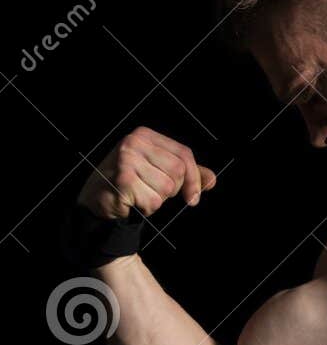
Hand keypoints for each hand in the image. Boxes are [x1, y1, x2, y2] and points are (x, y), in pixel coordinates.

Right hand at [77, 126, 215, 219]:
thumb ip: (187, 174)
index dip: (195, 178)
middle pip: (178, 171)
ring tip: (139, 194)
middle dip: (173, 189)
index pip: (184, 154)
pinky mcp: (123, 180)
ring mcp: (126, 160)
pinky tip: (132, 202)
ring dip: (158, 200)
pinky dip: (147, 208)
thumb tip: (212, 180)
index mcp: (145, 135)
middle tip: (154, 192)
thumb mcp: (159, 172)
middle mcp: (134, 142)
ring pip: (167, 188)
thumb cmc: (131, 184)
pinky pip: (153, 201)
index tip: (193, 198)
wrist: (97, 200)